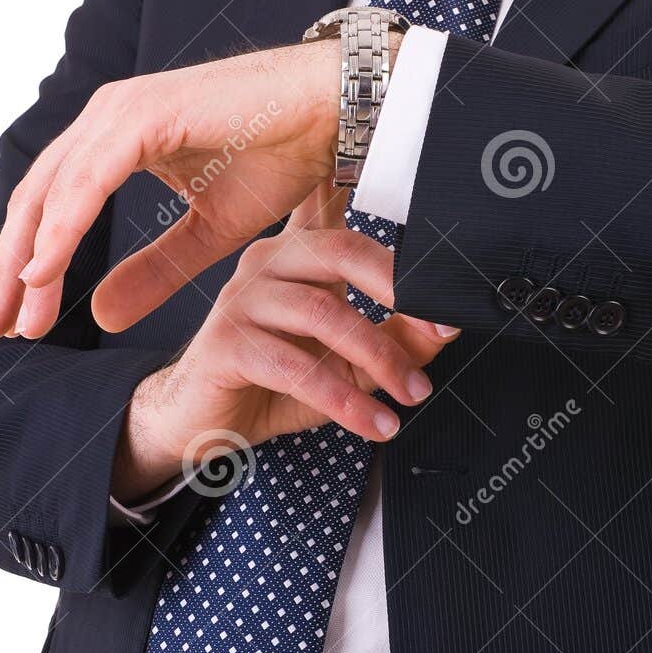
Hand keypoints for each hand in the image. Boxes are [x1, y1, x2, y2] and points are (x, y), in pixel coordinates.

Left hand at [0, 37, 379, 339]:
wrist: (333, 113)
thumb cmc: (281, 157)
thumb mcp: (208, 236)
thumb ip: (154, 272)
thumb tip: (99, 314)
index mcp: (115, 140)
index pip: (52, 210)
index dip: (28, 269)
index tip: (15, 324)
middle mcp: (107, 120)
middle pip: (35, 203)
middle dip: (11, 272)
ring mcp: (121, 112)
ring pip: (53, 194)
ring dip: (29, 259)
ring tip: (17, 315)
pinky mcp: (143, 114)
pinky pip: (88, 180)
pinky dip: (62, 228)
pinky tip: (44, 271)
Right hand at [109, 193, 457, 499]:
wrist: (203, 422)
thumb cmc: (273, 383)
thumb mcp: (349, 363)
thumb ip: (396, 339)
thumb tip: (448, 323)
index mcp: (299, 253)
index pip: (354, 229)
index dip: (402, 255)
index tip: (446, 292)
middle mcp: (267, 262)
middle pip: (341, 253)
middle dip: (397, 293)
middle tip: (440, 332)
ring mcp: (240, 299)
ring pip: (322, 313)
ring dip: (378, 358)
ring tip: (410, 395)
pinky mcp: (225, 343)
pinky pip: (294, 367)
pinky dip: (342, 398)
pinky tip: (371, 421)